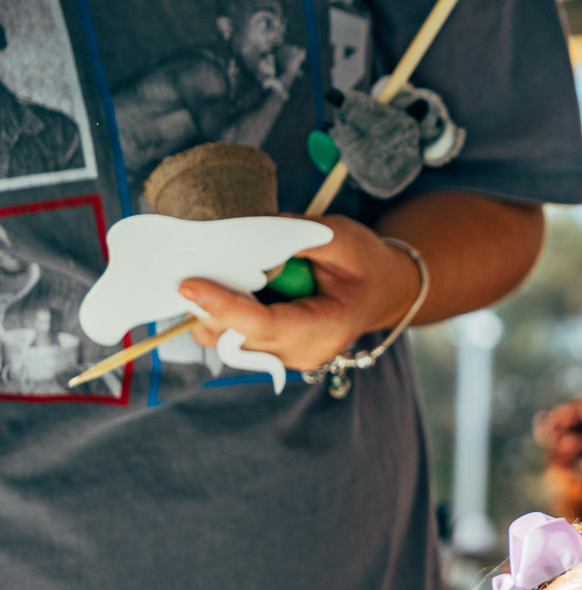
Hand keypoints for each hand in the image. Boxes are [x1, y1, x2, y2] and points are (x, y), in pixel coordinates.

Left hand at [180, 214, 420, 371]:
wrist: (383, 291)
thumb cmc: (367, 265)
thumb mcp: (344, 239)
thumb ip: (300, 236)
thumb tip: (253, 232)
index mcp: (326, 328)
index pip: (263, 325)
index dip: (223, 305)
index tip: (188, 284)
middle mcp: (303, 352)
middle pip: (235, 339)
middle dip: (208, 307)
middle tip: (192, 269)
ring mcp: (287, 357)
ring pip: (227, 342)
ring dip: (211, 310)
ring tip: (216, 275)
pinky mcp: (273, 352)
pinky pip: (232, 338)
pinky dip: (222, 313)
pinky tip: (233, 287)